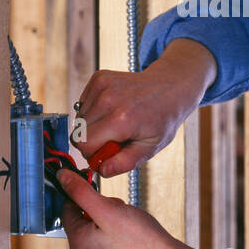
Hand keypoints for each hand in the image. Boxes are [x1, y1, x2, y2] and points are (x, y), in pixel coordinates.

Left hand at [56, 168, 177, 248]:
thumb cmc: (139, 237)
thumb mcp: (106, 208)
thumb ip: (81, 192)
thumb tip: (62, 178)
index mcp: (78, 243)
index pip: (67, 209)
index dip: (80, 192)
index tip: (95, 184)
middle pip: (83, 219)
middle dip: (99, 206)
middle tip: (117, 206)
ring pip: (98, 228)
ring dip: (110, 217)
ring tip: (127, 218)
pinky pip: (110, 240)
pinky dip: (119, 231)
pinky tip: (133, 231)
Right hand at [73, 40, 216, 178]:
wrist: (170, 87)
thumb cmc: (162, 118)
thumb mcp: (150, 147)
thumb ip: (125, 162)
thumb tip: (101, 171)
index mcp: (121, 119)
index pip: (83, 144)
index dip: (92, 153)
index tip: (108, 151)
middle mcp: (108, 99)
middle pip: (78, 132)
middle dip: (92, 140)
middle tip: (114, 137)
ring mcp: (102, 85)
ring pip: (79, 118)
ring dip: (93, 125)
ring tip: (115, 122)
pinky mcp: (99, 78)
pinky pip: (83, 104)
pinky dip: (93, 110)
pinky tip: (112, 110)